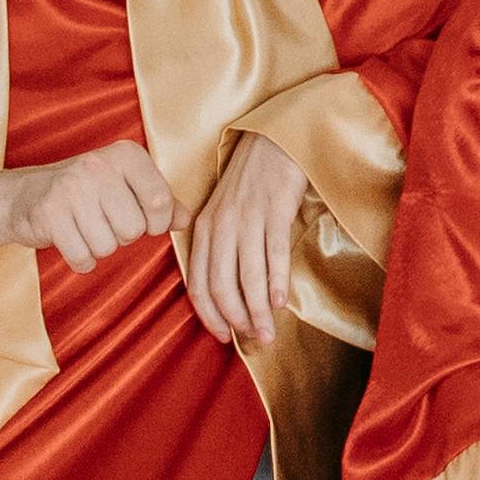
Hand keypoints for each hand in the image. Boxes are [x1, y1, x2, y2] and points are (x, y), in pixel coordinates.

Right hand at [0, 141, 176, 274]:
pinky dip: (81, 260)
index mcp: (127, 155)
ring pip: (108, 246)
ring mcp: (71, 188)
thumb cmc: (86, 191)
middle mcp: (99, 165)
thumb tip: (186, 220)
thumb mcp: (126, 185)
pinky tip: (71, 240)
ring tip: (85, 227)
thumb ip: (161, 201)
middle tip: (103, 221)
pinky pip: (82, 258)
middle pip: (134, 229)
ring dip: (99, 247)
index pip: (161, 202)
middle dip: (122, 236)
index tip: (144, 222)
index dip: (157, 224)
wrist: (23, 195)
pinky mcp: (48, 213)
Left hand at [177, 131, 312, 346]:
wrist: (275, 138)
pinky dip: (276, 281)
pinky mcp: (274, 209)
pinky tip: (280, 302)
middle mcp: (220, 225)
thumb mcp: (224, 211)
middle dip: (236, 318)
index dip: (210, 315)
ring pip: (247, 275)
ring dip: (257, 310)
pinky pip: (273, 253)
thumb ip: (220, 245)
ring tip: (269, 333)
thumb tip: (230, 292)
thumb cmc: (252, 180)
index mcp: (203, 228)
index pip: (198, 283)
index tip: (224, 337)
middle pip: (221, 284)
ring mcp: (247, 217)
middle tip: (253, 340)